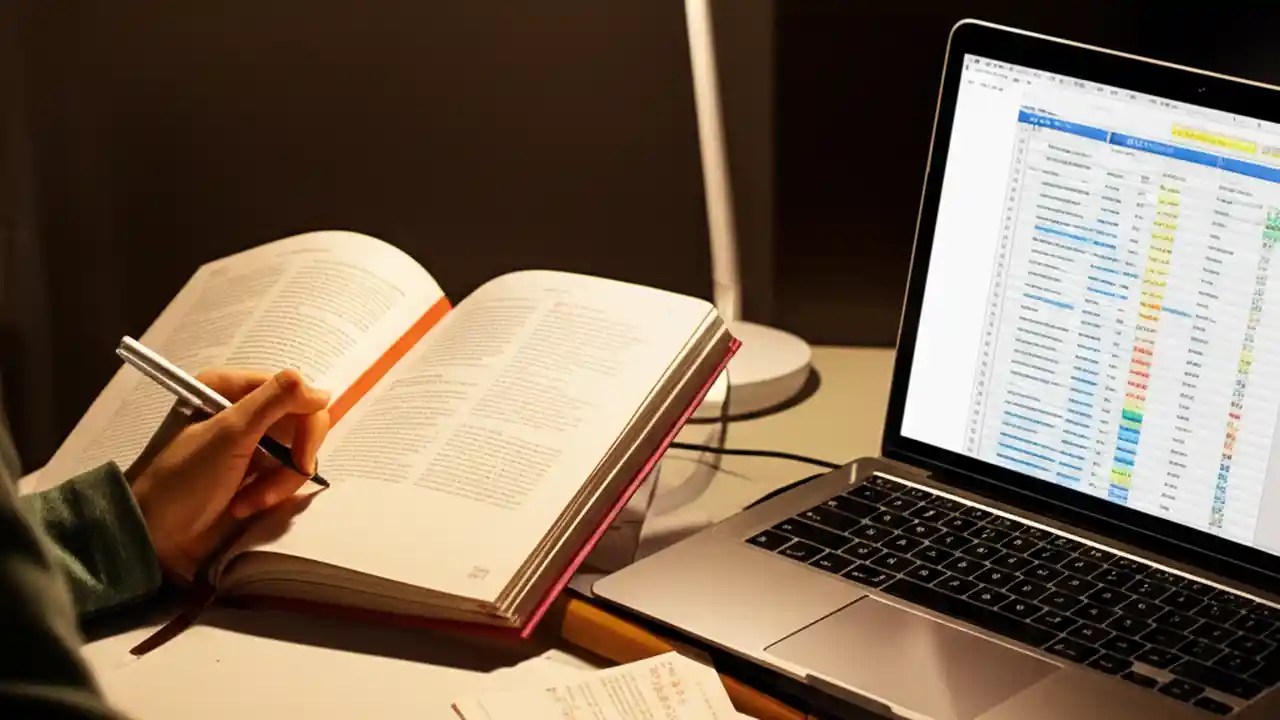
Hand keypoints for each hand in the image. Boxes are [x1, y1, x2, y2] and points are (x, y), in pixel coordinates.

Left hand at [127, 368, 330, 581]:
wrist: (153, 535)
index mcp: (232, 388)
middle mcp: (244, 409)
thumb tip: (323, 392)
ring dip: (278, 484)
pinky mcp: (253, 472)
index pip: (297, 394)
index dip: (306, 427)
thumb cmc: (184, 480)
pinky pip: (285, 475)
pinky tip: (245, 506)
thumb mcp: (229, 434)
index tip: (299, 461)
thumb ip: (276, 401)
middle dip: (290, 464)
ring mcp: (249, 442)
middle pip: (302, 425)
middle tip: (270, 490)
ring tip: (247, 502)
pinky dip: (271, 494)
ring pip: (297, 454)